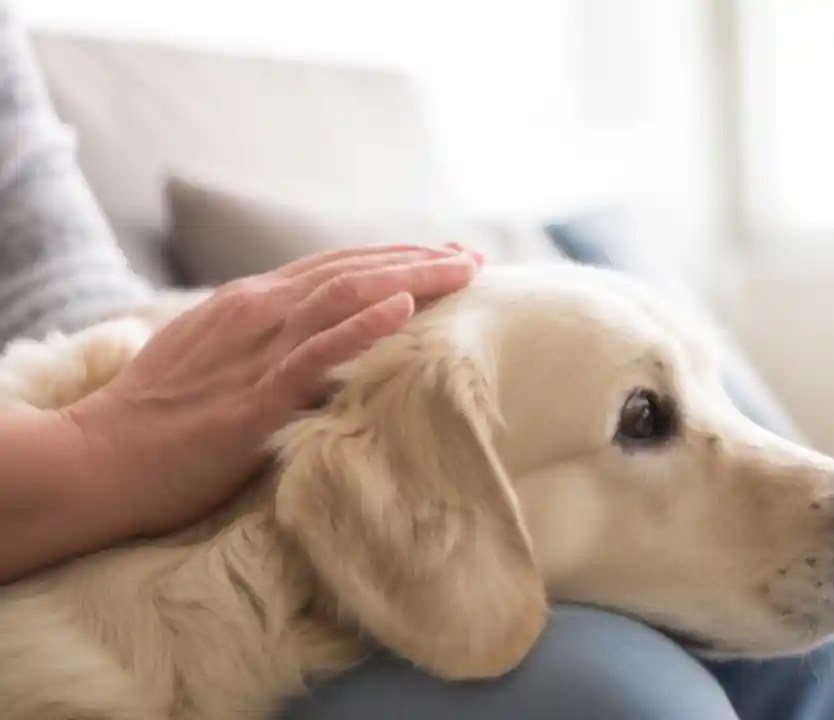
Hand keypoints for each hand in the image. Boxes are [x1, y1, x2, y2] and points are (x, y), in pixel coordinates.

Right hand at [65, 244, 481, 536]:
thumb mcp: (214, 356)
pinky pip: (317, 351)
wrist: (99, 459)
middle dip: (419, 258)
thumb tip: (316, 338)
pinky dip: (362, 324)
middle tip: (475, 258)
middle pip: (353, 268)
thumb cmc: (157, 417)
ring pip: (345, 295)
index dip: (395, 256)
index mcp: (250, 301)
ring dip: (412, 277)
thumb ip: (264, 340)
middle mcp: (258, 311)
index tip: (444, 255)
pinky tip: (404, 307)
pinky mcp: (256, 399)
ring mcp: (257, 351)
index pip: (337, 265)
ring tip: (463, 270)